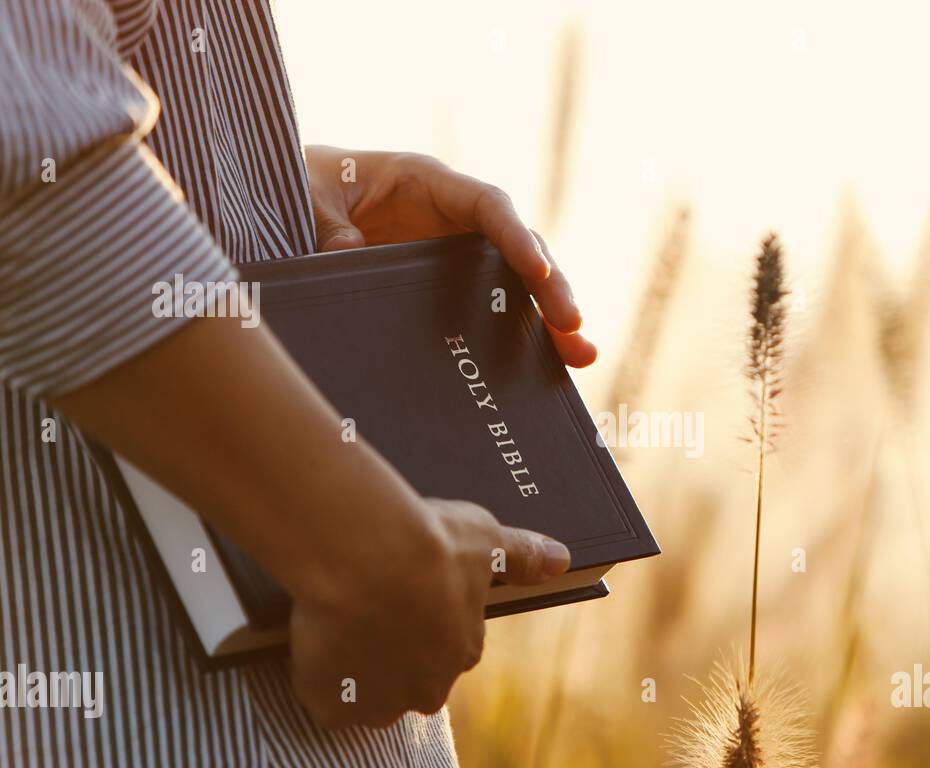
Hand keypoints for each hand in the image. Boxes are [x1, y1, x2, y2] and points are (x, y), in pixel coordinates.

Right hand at [287, 498, 569, 727]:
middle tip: (365, 606)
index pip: (446, 647)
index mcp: (462, 652)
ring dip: (353, 669)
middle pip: (407, 679)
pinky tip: (312, 640)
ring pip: (365, 695)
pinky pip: (323, 698)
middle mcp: (427, 689)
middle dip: (389, 652)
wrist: (367, 555)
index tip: (402, 594)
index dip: (421, 620)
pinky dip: (317, 675)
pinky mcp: (332, 704)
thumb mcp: (487, 539)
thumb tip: (562, 559)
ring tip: (336, 624)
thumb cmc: (432, 543)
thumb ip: (522, 555)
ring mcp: (378, 702)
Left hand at [305, 145, 596, 367]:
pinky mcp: (449, 287)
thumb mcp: (306, 192)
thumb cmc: (303, 182)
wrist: (291, 197)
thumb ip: (325, 220)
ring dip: (549, 321)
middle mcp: (454, 218)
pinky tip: (547, 367)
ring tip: (580, 357)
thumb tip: (348, 252)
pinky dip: (519, 337)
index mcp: (428, 181)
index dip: (514, 237)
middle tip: (573, 327)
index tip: (536, 271)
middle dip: (550, 289)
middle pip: (518, 250)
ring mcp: (456, 254)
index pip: (488, 205)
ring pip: (515, 285)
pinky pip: (492, 310)